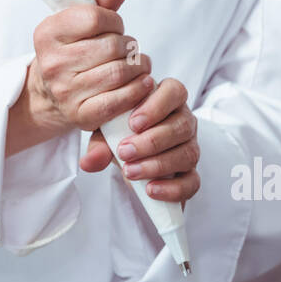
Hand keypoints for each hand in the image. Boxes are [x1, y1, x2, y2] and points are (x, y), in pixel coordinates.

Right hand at [6, 0, 153, 155]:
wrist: (53, 95)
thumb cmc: (75, 51)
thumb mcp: (84, 20)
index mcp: (47, 32)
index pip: (95, 17)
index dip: (114, 21)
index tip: (114, 27)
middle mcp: (52, 63)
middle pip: (112, 46)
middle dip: (128, 46)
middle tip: (128, 50)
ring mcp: (65, 91)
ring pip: (120, 73)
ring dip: (138, 67)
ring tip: (137, 65)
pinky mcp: (81, 115)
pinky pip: (120, 100)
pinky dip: (138, 90)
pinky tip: (141, 83)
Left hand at [79, 77, 200, 204]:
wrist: (130, 163)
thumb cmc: (122, 137)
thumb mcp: (107, 135)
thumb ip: (100, 144)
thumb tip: (89, 162)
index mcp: (167, 101)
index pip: (175, 91)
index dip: (157, 106)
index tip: (133, 123)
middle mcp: (184, 122)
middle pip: (182, 125)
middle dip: (152, 141)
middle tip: (124, 151)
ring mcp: (190, 148)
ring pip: (187, 154)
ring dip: (157, 165)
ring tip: (130, 171)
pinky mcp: (190, 174)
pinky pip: (191, 182)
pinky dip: (172, 189)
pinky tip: (150, 190)